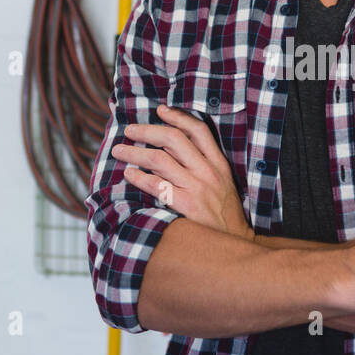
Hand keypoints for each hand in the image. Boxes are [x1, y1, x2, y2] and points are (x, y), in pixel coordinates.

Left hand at [111, 104, 252, 239]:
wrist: (233, 244)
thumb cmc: (224, 214)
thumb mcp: (223, 183)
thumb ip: (204, 165)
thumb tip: (171, 149)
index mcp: (218, 164)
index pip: (199, 130)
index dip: (178, 117)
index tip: (160, 110)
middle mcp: (208, 172)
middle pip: (173, 139)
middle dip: (147, 130)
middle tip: (129, 130)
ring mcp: (197, 188)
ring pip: (159, 159)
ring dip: (135, 152)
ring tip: (120, 151)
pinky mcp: (187, 206)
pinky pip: (156, 186)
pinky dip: (139, 177)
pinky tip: (129, 174)